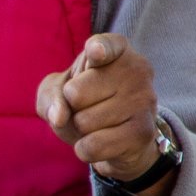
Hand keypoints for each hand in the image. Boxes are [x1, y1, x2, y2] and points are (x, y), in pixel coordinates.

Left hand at [36, 33, 171, 193]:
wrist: (118, 139)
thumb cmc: (84, 104)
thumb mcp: (57, 92)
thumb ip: (51, 96)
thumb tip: (59, 117)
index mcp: (117, 50)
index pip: (104, 46)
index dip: (97, 50)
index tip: (95, 52)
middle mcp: (136, 70)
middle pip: (74, 94)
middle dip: (72, 108)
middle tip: (89, 106)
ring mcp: (144, 100)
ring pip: (83, 122)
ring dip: (80, 129)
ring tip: (98, 123)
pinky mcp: (143, 131)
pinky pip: (93, 145)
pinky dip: (86, 149)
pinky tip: (102, 141)